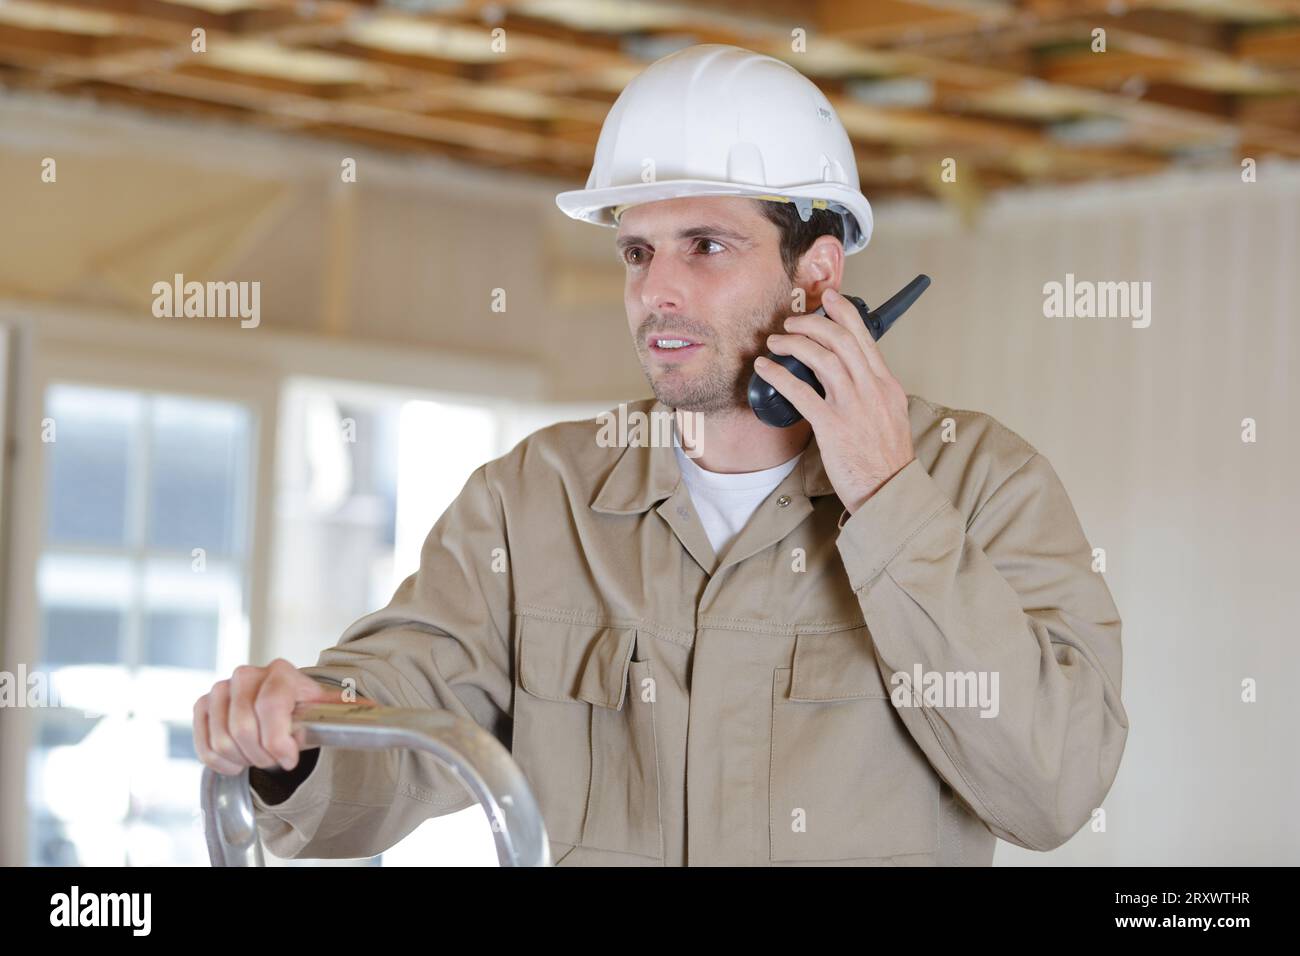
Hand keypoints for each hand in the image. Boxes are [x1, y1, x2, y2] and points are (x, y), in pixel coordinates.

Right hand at [193, 659, 374, 774]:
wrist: (282, 706)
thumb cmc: (305, 711)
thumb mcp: (328, 709)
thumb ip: (350, 709)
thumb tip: (376, 708)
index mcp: (282, 673)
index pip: (270, 707)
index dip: (277, 741)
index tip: (289, 759)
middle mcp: (248, 675)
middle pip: (242, 728)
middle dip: (261, 755)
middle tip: (275, 760)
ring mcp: (221, 688)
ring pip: (221, 740)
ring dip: (242, 759)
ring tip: (259, 757)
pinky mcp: (204, 705)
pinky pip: (203, 744)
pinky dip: (220, 761)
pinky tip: (237, 760)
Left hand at [755, 287, 914, 513]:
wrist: (890, 490)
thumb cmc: (886, 459)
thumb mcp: (890, 415)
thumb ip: (873, 392)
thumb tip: (853, 376)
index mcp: (886, 385)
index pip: (864, 336)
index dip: (843, 311)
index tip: (828, 298)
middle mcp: (871, 389)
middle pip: (840, 339)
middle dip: (811, 323)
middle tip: (791, 323)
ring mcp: (852, 406)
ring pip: (822, 357)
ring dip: (793, 343)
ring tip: (776, 342)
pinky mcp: (832, 426)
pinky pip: (800, 392)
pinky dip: (780, 375)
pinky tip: (766, 369)